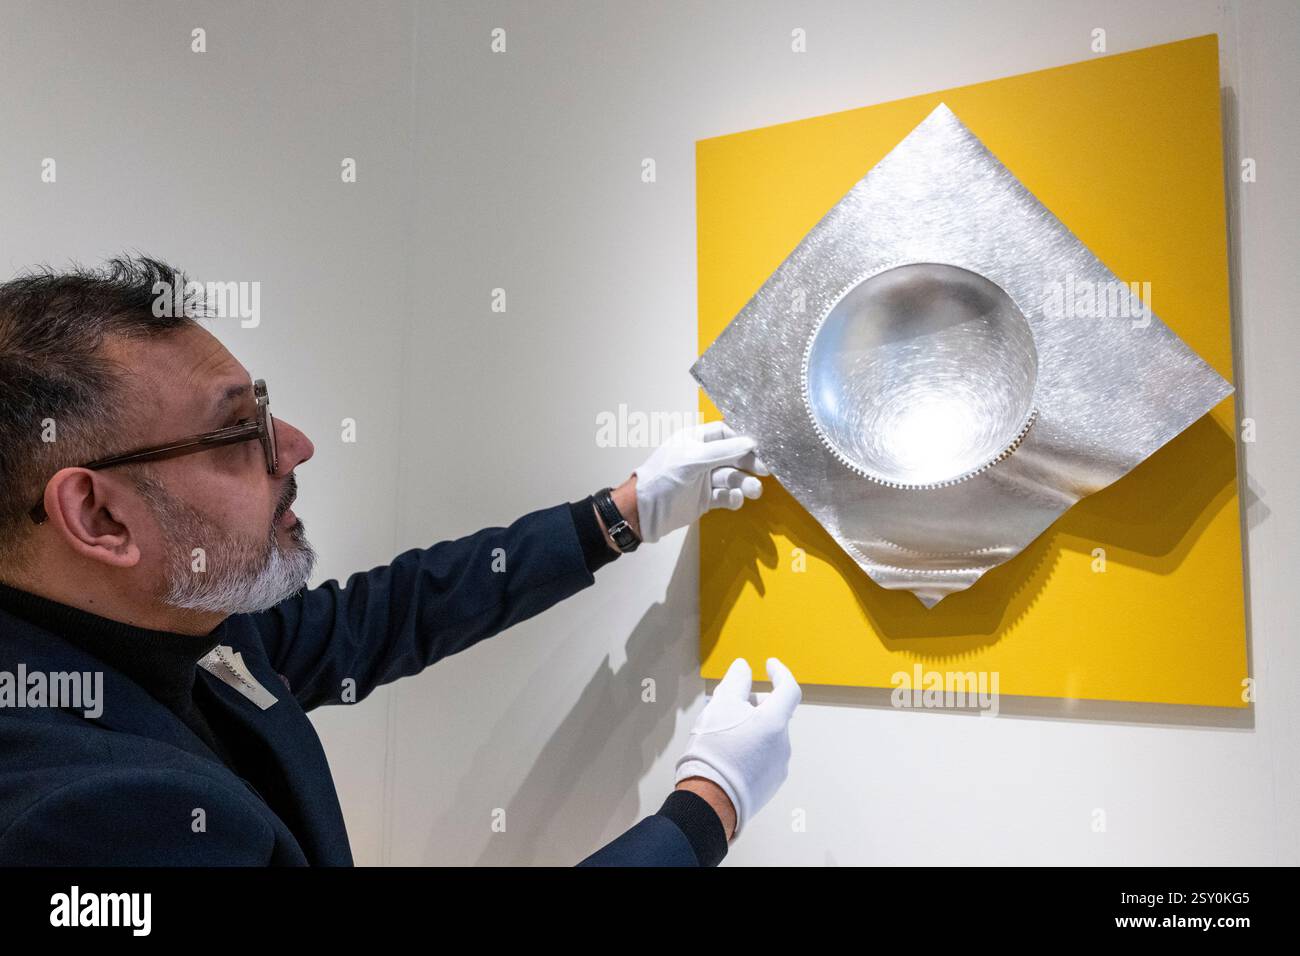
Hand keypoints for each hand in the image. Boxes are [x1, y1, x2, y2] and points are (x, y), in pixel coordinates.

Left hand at [633, 421, 768, 543]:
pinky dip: (733, 498)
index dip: (741, 440)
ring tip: (755, 491)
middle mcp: (702, 457)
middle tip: (765, 470)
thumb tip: (752, 442)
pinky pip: (725, 496)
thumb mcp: (693, 459)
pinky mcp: (706, 500)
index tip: (758, 448)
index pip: (724, 433)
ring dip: (744, 483)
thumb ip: (723, 451)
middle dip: (748, 463)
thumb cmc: (664, 478)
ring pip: (731, 478)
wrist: (643, 512)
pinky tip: (735, 499)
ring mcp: (704, 480)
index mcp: (695, 440)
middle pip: (732, 456)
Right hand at [674, 657, 800, 839]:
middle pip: (773, 714)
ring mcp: (779, 768)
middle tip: (726, 704)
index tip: (769, 664)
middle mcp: (783, 745)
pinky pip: (763, 758)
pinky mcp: (770, 785)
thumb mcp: (720, 705)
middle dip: (753, 704)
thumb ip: (736, 681)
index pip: (789, 689)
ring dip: (750, 727)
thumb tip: (744, 666)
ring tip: (722, 731)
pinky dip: (751, 749)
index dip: (780, 673)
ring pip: (767, 736)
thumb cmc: (714, 748)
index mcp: (775, 723)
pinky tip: (728, 754)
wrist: (709, 802)